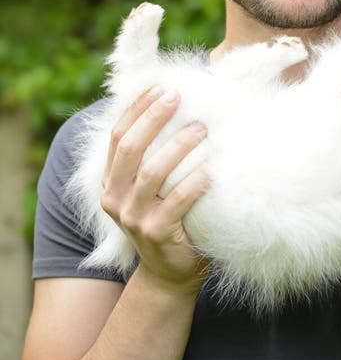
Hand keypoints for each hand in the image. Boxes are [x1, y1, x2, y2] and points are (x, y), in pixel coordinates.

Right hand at [100, 87, 210, 294]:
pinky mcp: (156, 233)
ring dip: (178, 146)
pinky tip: (210, 170)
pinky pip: (176, 202)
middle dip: (153, 118)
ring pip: (152, 173)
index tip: (160, 86)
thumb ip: (155, 155)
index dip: (136, 108)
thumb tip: (180, 106)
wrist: (170, 273)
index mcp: (111, 180)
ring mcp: (132, 217)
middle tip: (178, 97)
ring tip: (201, 128)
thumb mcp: (152, 186)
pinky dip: (194, 183)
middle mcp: (114, 197)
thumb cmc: (168, 216)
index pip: (118, 135)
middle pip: (130, 148)